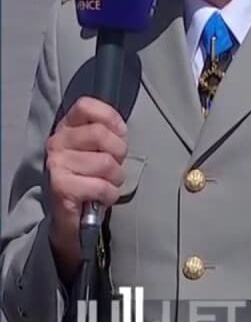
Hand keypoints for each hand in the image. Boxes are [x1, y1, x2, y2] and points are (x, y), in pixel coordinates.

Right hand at [45, 97, 127, 279]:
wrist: (71, 216)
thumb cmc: (90, 177)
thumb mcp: (99, 149)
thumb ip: (108, 132)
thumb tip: (121, 129)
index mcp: (66, 128)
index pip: (86, 105)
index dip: (110, 119)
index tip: (118, 135)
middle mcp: (56, 142)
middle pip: (101, 134)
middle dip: (118, 153)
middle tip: (112, 167)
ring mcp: (56, 164)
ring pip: (106, 163)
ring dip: (115, 178)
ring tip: (106, 183)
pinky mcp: (61, 187)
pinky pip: (102, 186)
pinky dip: (110, 194)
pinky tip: (101, 197)